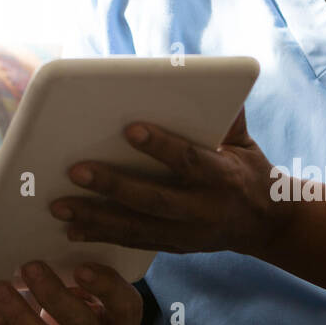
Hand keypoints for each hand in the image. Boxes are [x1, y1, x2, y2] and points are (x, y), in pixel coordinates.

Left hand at [0, 262, 140, 324]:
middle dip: (54, 295)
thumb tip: (57, 243)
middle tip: (31, 267)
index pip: (125, 308)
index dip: (106, 287)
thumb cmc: (86, 310)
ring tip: (0, 287)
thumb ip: (88, 276)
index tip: (81, 268)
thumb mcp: (97, 297)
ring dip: (20, 314)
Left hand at [49, 109, 290, 256]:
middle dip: (112, 185)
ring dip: (94, 217)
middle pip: (153, 198)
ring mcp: (187, 234)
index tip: (129, 128)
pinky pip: (133, 243)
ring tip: (58, 206)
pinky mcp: (174, 247)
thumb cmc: (248, 170)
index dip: (160, 145)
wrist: (267, 224)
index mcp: (223, 177)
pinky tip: (71, 230)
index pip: (188, 160)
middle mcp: (204, 209)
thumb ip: (226, 116)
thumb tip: (210, 77)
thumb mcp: (244, 141)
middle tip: (74, 170)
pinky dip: (101, 237)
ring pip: (136, 227)